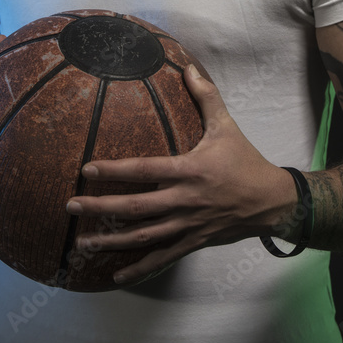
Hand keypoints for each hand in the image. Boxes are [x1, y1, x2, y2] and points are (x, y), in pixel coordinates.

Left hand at [65, 64, 298, 284]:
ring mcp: (188, 225)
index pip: (144, 170)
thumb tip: (189, 67)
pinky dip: (139, 269)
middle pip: (136, 207)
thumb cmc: (245, 161)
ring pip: (144, 236)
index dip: (115, 170)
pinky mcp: (193, 242)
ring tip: (81, 243)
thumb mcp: (227, 126)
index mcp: (189, 170)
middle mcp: (185, 200)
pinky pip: (162, 258)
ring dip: (111, 241)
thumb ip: (206, 96)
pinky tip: (115, 276)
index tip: (87, 169)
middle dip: (101, 207)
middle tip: (71, 206)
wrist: (272, 202)